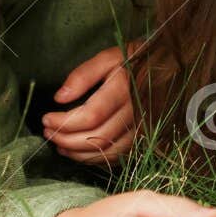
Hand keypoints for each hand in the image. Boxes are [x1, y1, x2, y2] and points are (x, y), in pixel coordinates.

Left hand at [42, 43, 137, 164]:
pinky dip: (94, 158)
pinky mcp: (142, 140)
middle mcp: (134, 114)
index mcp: (124, 90)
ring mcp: (140, 130)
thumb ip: (83, 74)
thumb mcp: (109, 57)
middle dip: (65, 138)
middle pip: (95, 137)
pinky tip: (78, 152)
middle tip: (48, 132)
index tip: (46, 118)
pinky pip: (116, 156)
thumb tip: (59, 97)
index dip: (64, 122)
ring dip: (77, 153)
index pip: (89, 116)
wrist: (169, 71)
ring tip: (58, 144)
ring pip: (104, 151)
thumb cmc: (135, 61)